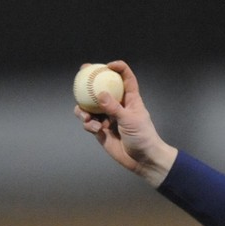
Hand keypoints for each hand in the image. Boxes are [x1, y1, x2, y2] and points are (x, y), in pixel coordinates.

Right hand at [75, 60, 177, 185]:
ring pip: (90, 107)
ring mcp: (108, 118)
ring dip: (84, 109)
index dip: (118, 68)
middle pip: (103, 89)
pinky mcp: (101, 131)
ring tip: (85, 115)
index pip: (126, 79)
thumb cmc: (143, 138)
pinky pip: (89, 123)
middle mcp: (118, 106)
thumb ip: (114, 108)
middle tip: (81, 76)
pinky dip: (88, 124)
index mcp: (130, 100)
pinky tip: (94, 129)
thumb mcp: (130, 120)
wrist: (143, 160)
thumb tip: (100, 94)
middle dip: (91, 81)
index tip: (107, 65)